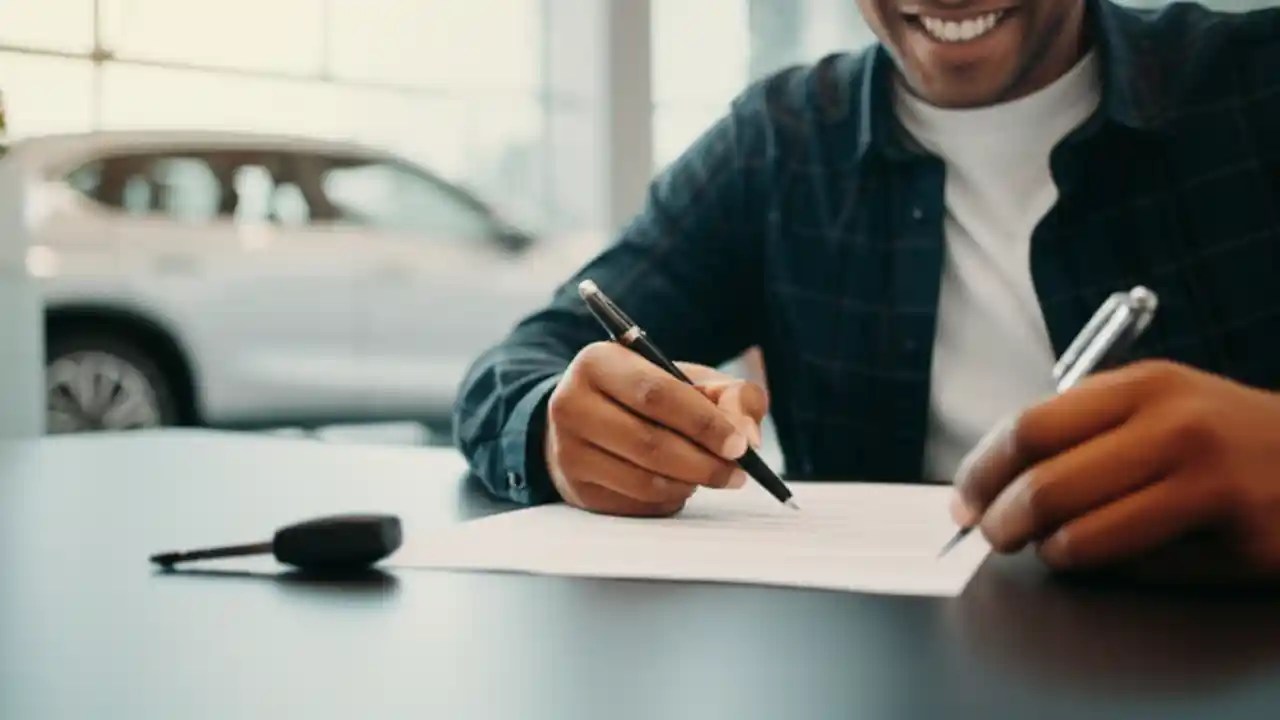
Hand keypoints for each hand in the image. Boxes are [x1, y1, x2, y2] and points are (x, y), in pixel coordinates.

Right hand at [545, 342, 767, 516]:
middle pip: (649, 443)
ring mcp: (568, 451)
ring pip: (644, 480)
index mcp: (598, 362)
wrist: (587, 419)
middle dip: (704, 463)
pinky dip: (670, 498)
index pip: (655, 395)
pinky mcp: (577, 488)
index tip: (740, 445)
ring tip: (709, 474)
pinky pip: (636, 503)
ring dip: (689, 484)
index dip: (703, 423)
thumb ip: (730, 395)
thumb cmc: (646, 395)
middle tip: (738, 473)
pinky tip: (679, 483)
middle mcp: (571, 404)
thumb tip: (746, 436)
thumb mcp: (688, 379)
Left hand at [952, 360, 1279, 582]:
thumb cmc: (1220, 435)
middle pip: (1046, 486)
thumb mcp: (1154, 405)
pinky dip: (1112, 571)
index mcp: (1141, 386)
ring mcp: (1210, 482)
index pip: (1029, 428)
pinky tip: (1122, 557)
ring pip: (1082, 537)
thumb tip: (989, 483)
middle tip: (995, 537)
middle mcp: (1175, 427)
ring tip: (1057, 548)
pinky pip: (1139, 570)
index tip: (964, 500)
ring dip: (1052, 553)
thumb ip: (1078, 431)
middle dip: (1002, 522)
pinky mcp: (1239, 537)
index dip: (982, 472)